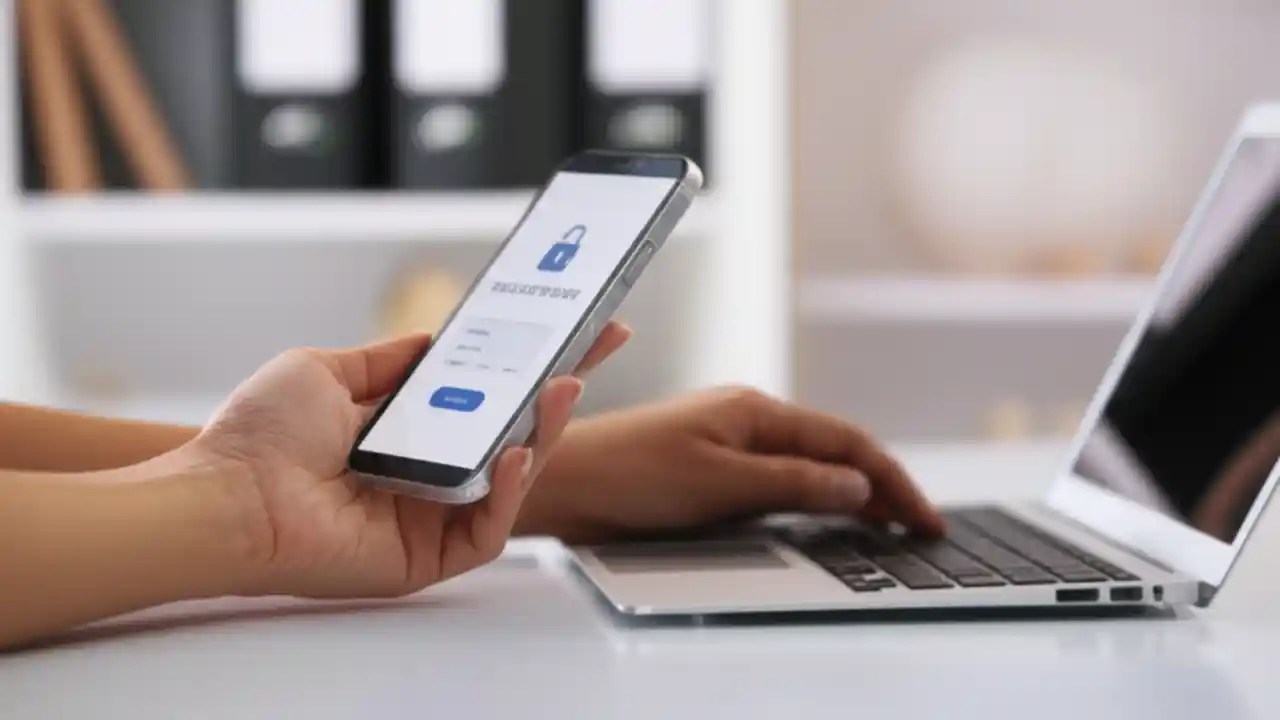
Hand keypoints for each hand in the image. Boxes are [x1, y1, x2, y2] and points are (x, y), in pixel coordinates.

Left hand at [189, 324, 629, 598]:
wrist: (225, 496)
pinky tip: (514, 454)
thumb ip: (388, 359)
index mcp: (405, 433)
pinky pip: (489, 527)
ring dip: (544, 433)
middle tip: (594, 350)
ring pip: (511, 479)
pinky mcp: (429, 556)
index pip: (482, 398)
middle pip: (511, 434)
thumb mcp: (327, 369)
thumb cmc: (260, 438)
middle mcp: (426, 474)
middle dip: (556, 393)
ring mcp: (431, 516)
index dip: (527, 366)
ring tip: (563, 389)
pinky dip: (510, 492)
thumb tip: (435, 340)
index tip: (570, 331)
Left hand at [519, 387, 944, 541]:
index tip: (924, 517)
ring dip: (851, 492)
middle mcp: (749, 420)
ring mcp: (731, 442)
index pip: (846, 442)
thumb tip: (858, 486)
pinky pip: (779, 479)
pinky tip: (827, 518)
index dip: (892, 479)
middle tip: (919, 528)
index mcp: (756, 411)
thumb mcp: (719, 482)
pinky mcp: (713, 467)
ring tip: (889, 526)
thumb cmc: (630, 473)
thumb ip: (792, 483)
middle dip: (882, 486)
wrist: (564, 480)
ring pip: (809, 465)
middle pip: (834, 450)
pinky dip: (814, 498)